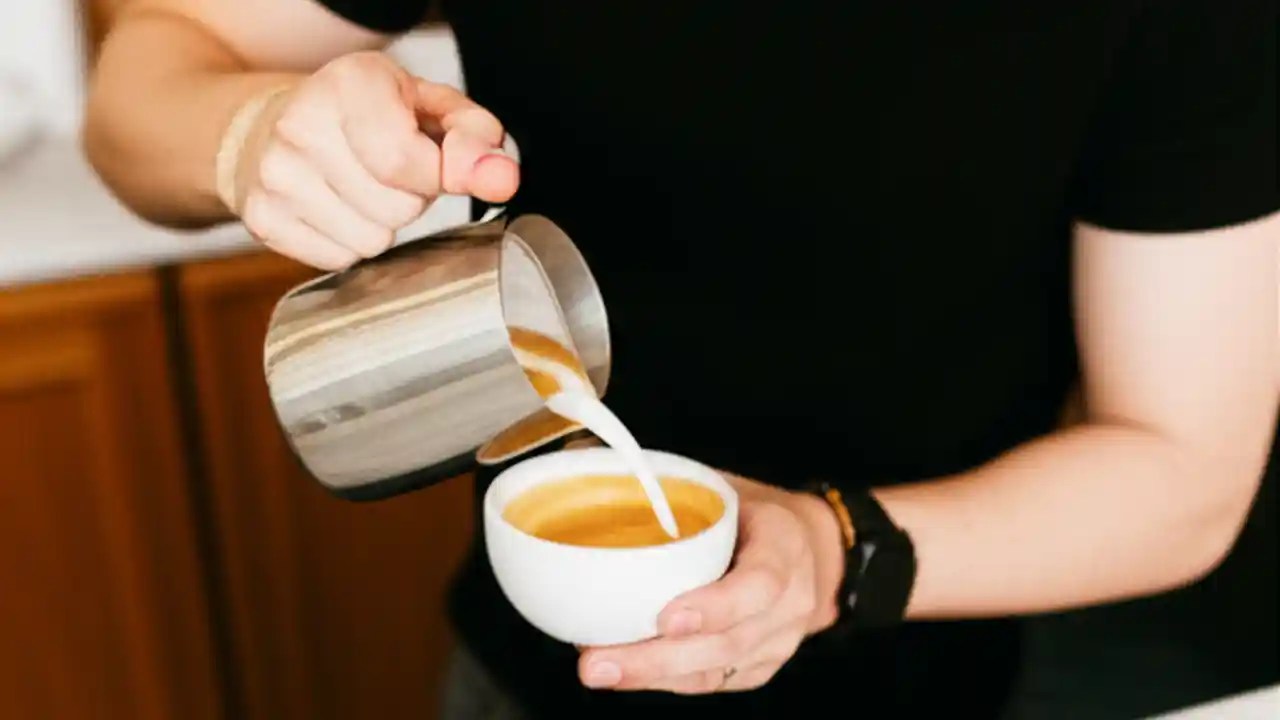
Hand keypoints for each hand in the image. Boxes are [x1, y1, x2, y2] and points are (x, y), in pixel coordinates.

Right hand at [232, 51, 517, 269]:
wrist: (270, 127)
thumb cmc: (365, 115)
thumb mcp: (430, 106)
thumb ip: (476, 137)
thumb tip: (501, 178)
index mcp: (348, 85)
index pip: (406, 162)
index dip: (434, 175)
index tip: (429, 161)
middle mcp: (300, 126)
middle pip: (396, 209)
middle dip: (408, 199)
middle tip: (386, 172)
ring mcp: (274, 176)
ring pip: (370, 241)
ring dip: (380, 223)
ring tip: (360, 188)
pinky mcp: (262, 218)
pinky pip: (339, 259)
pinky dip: (348, 243)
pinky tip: (334, 209)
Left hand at [577, 473, 846, 693]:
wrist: (809, 550)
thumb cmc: (755, 515)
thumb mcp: (727, 486)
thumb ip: (667, 480)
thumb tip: (580, 455)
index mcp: (784, 546)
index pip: (759, 584)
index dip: (715, 606)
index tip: (666, 617)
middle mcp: (790, 602)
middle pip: (728, 642)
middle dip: (657, 657)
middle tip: (597, 660)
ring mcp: (777, 641)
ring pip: (714, 671)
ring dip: (651, 675)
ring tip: (599, 669)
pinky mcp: (758, 668)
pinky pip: (710, 683)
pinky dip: (664, 681)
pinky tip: (625, 674)